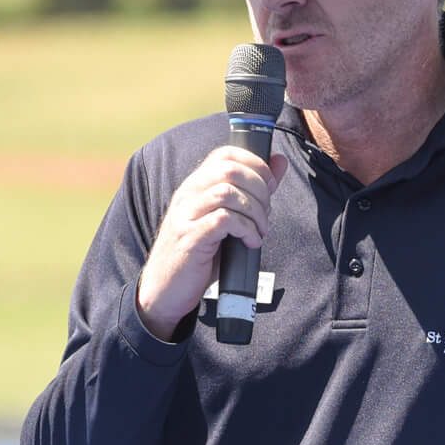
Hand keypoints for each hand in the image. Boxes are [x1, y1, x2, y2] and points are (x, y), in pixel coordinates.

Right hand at [136, 146, 287, 341]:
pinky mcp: (189, 238)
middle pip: (230, 170)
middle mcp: (188, 195)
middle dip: (259, 190)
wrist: (165, 290)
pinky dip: (245, 229)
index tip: (269, 186)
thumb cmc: (200, 254)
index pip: (226, 154)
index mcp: (196, 186)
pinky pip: (223, 220)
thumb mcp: (227, 219)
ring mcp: (186, 215)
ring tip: (259, 230)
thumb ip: (252, 190)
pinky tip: (250, 242)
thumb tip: (279, 161)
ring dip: (254, 211)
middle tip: (265, 214)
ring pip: (228, 193)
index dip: (255, 164)